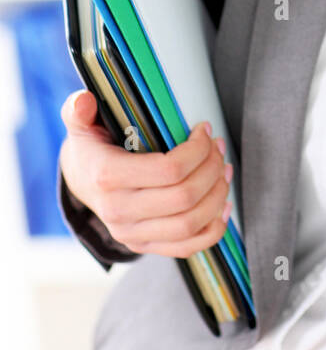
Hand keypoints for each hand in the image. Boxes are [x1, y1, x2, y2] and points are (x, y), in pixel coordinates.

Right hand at [59, 89, 232, 257]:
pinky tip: (222, 204)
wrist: (81, 183)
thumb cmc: (91, 150)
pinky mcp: (145, 246)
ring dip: (217, 194)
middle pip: (185, 197)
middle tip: (218, 147)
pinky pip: (189, 247)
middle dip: (212, 168)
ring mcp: (132, 234)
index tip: (204, 130)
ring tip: (224, 169)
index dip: (197, 149)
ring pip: (191, 223)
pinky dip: (213, 229)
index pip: (169, 169)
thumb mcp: (81, 126)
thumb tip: (83, 101)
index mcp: (107, 177)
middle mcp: (119, 211)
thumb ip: (78, 111)